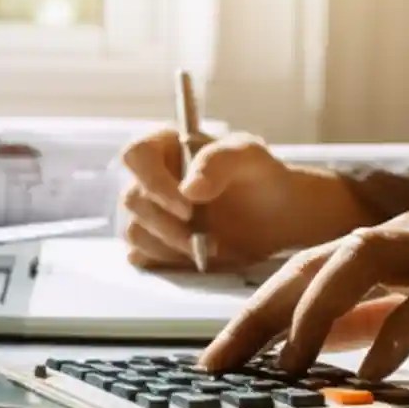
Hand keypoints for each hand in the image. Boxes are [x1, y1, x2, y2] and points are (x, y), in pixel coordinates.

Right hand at [118, 130, 373, 268]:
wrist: (276, 215)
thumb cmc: (260, 175)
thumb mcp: (249, 156)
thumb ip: (219, 162)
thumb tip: (189, 189)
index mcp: (165, 146)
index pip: (136, 155)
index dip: (153, 182)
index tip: (187, 207)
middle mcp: (150, 178)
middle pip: (132, 199)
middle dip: (167, 224)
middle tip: (206, 238)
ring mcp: (150, 212)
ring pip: (134, 230)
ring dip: (168, 246)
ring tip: (208, 250)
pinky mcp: (155, 242)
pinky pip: (141, 255)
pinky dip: (164, 261)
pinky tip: (194, 259)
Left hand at [201, 212, 408, 385]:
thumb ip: (377, 319)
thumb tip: (311, 342)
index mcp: (400, 243)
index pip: (308, 268)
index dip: (255, 311)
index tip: (215, 358)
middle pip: (319, 259)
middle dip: (262, 311)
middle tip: (223, 362)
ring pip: (366, 257)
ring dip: (317, 309)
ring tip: (287, 362)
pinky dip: (396, 331)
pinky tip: (374, 369)